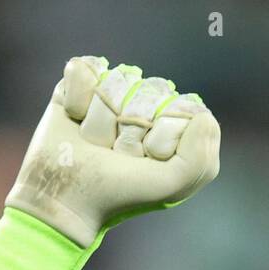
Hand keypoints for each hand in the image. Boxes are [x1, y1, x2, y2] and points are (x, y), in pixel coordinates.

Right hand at [8, 55, 221, 246]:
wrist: (67, 200)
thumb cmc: (122, 193)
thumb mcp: (171, 185)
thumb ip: (200, 158)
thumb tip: (201, 115)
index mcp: (173, 124)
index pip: (179, 105)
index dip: (161, 134)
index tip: (146, 160)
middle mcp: (146, 104)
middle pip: (148, 90)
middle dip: (129, 129)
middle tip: (117, 154)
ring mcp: (114, 92)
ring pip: (116, 82)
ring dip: (100, 120)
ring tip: (94, 142)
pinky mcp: (80, 85)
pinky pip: (84, 70)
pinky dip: (76, 99)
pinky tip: (74, 119)